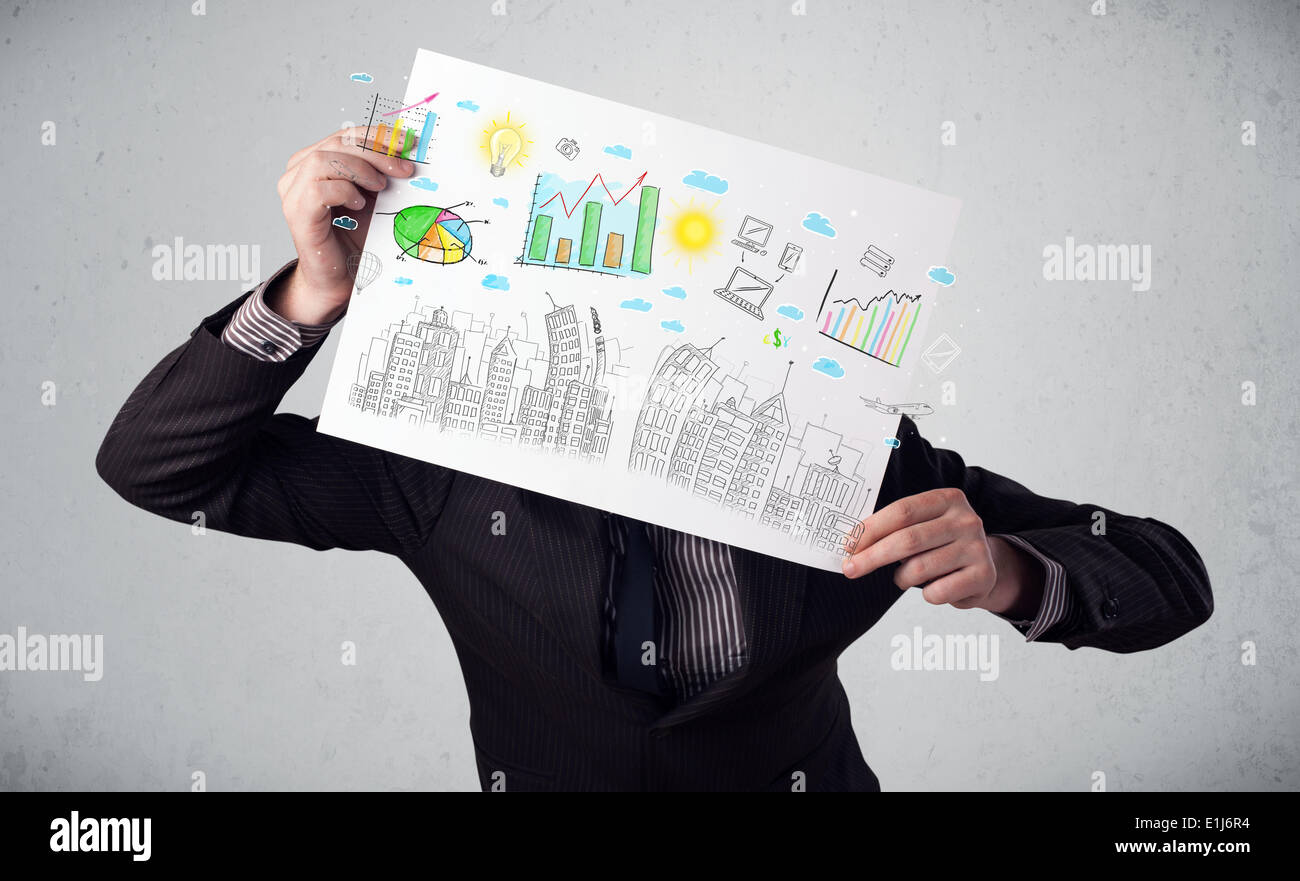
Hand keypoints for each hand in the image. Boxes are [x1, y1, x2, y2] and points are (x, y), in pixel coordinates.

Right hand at [270, 126, 415, 323]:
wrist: (340, 280)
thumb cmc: (354, 240)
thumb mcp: (374, 200)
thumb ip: (382, 175)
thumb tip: (409, 153)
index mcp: (315, 163)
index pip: (346, 136)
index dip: (378, 135)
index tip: (408, 143)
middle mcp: (298, 173)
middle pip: (337, 143)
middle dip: (376, 151)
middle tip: (404, 169)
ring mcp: (293, 192)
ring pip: (325, 158)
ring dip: (360, 169)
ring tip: (380, 188)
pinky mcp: (297, 212)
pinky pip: (318, 187)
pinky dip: (344, 191)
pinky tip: (359, 205)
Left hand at [841, 487, 1043, 617]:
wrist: (983, 567)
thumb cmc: (940, 545)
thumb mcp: (923, 526)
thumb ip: (894, 529)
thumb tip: (852, 545)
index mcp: (947, 499)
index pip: (902, 511)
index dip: (871, 529)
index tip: (848, 545)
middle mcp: (966, 520)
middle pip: (908, 539)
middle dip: (872, 557)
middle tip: (850, 569)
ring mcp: (977, 547)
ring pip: (919, 569)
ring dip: (901, 578)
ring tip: (904, 577)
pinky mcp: (984, 575)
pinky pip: (937, 592)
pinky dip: (925, 594)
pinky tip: (933, 587)